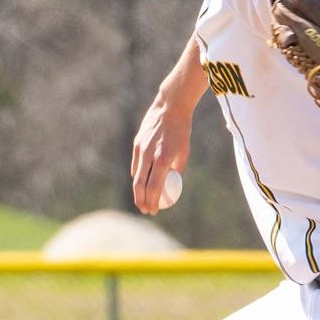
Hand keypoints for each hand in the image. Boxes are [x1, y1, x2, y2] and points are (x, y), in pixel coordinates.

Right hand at [130, 95, 193, 214]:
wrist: (170, 107)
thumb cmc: (181, 131)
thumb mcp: (184, 152)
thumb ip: (176, 169)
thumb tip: (173, 184)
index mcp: (163, 159)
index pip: (153, 187)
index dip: (152, 202)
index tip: (154, 211)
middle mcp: (149, 155)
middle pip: (140, 185)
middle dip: (141, 201)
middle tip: (146, 210)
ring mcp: (141, 148)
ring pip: (136, 175)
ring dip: (138, 191)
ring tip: (142, 201)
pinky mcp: (137, 143)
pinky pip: (136, 164)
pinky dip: (138, 175)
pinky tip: (141, 183)